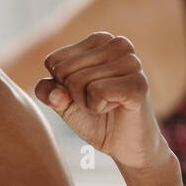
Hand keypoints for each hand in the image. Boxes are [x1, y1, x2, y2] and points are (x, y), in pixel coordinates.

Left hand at [33, 32, 168, 172]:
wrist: (126, 146)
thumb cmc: (96, 118)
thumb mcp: (63, 102)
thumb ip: (47, 91)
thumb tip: (54, 92)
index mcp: (101, 39)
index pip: (54, 61)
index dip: (61, 86)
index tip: (84, 93)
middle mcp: (118, 44)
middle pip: (64, 70)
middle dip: (73, 95)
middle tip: (97, 102)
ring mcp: (131, 62)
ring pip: (78, 81)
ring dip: (86, 104)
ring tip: (107, 105)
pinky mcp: (137, 84)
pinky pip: (96, 91)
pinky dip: (97, 107)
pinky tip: (115, 108)